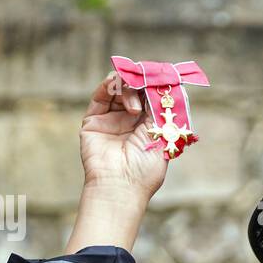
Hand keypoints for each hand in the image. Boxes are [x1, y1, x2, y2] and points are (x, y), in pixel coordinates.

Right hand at [79, 71, 167, 203]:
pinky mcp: (95, 119)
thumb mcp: (161, 136)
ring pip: (120, 88)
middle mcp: (131, 122)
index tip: (165, 77)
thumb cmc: (145, 169)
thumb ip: (161, 109)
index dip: (158, 86)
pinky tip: (121, 88)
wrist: (120, 185)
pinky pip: (102, 94)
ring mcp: (112, 119)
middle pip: (137, 90)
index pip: (153, 99)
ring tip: (136, 101)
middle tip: (149, 81)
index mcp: (150, 128)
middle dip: (144, 82)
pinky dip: (112, 84)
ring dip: (129, 85)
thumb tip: (167, 85)